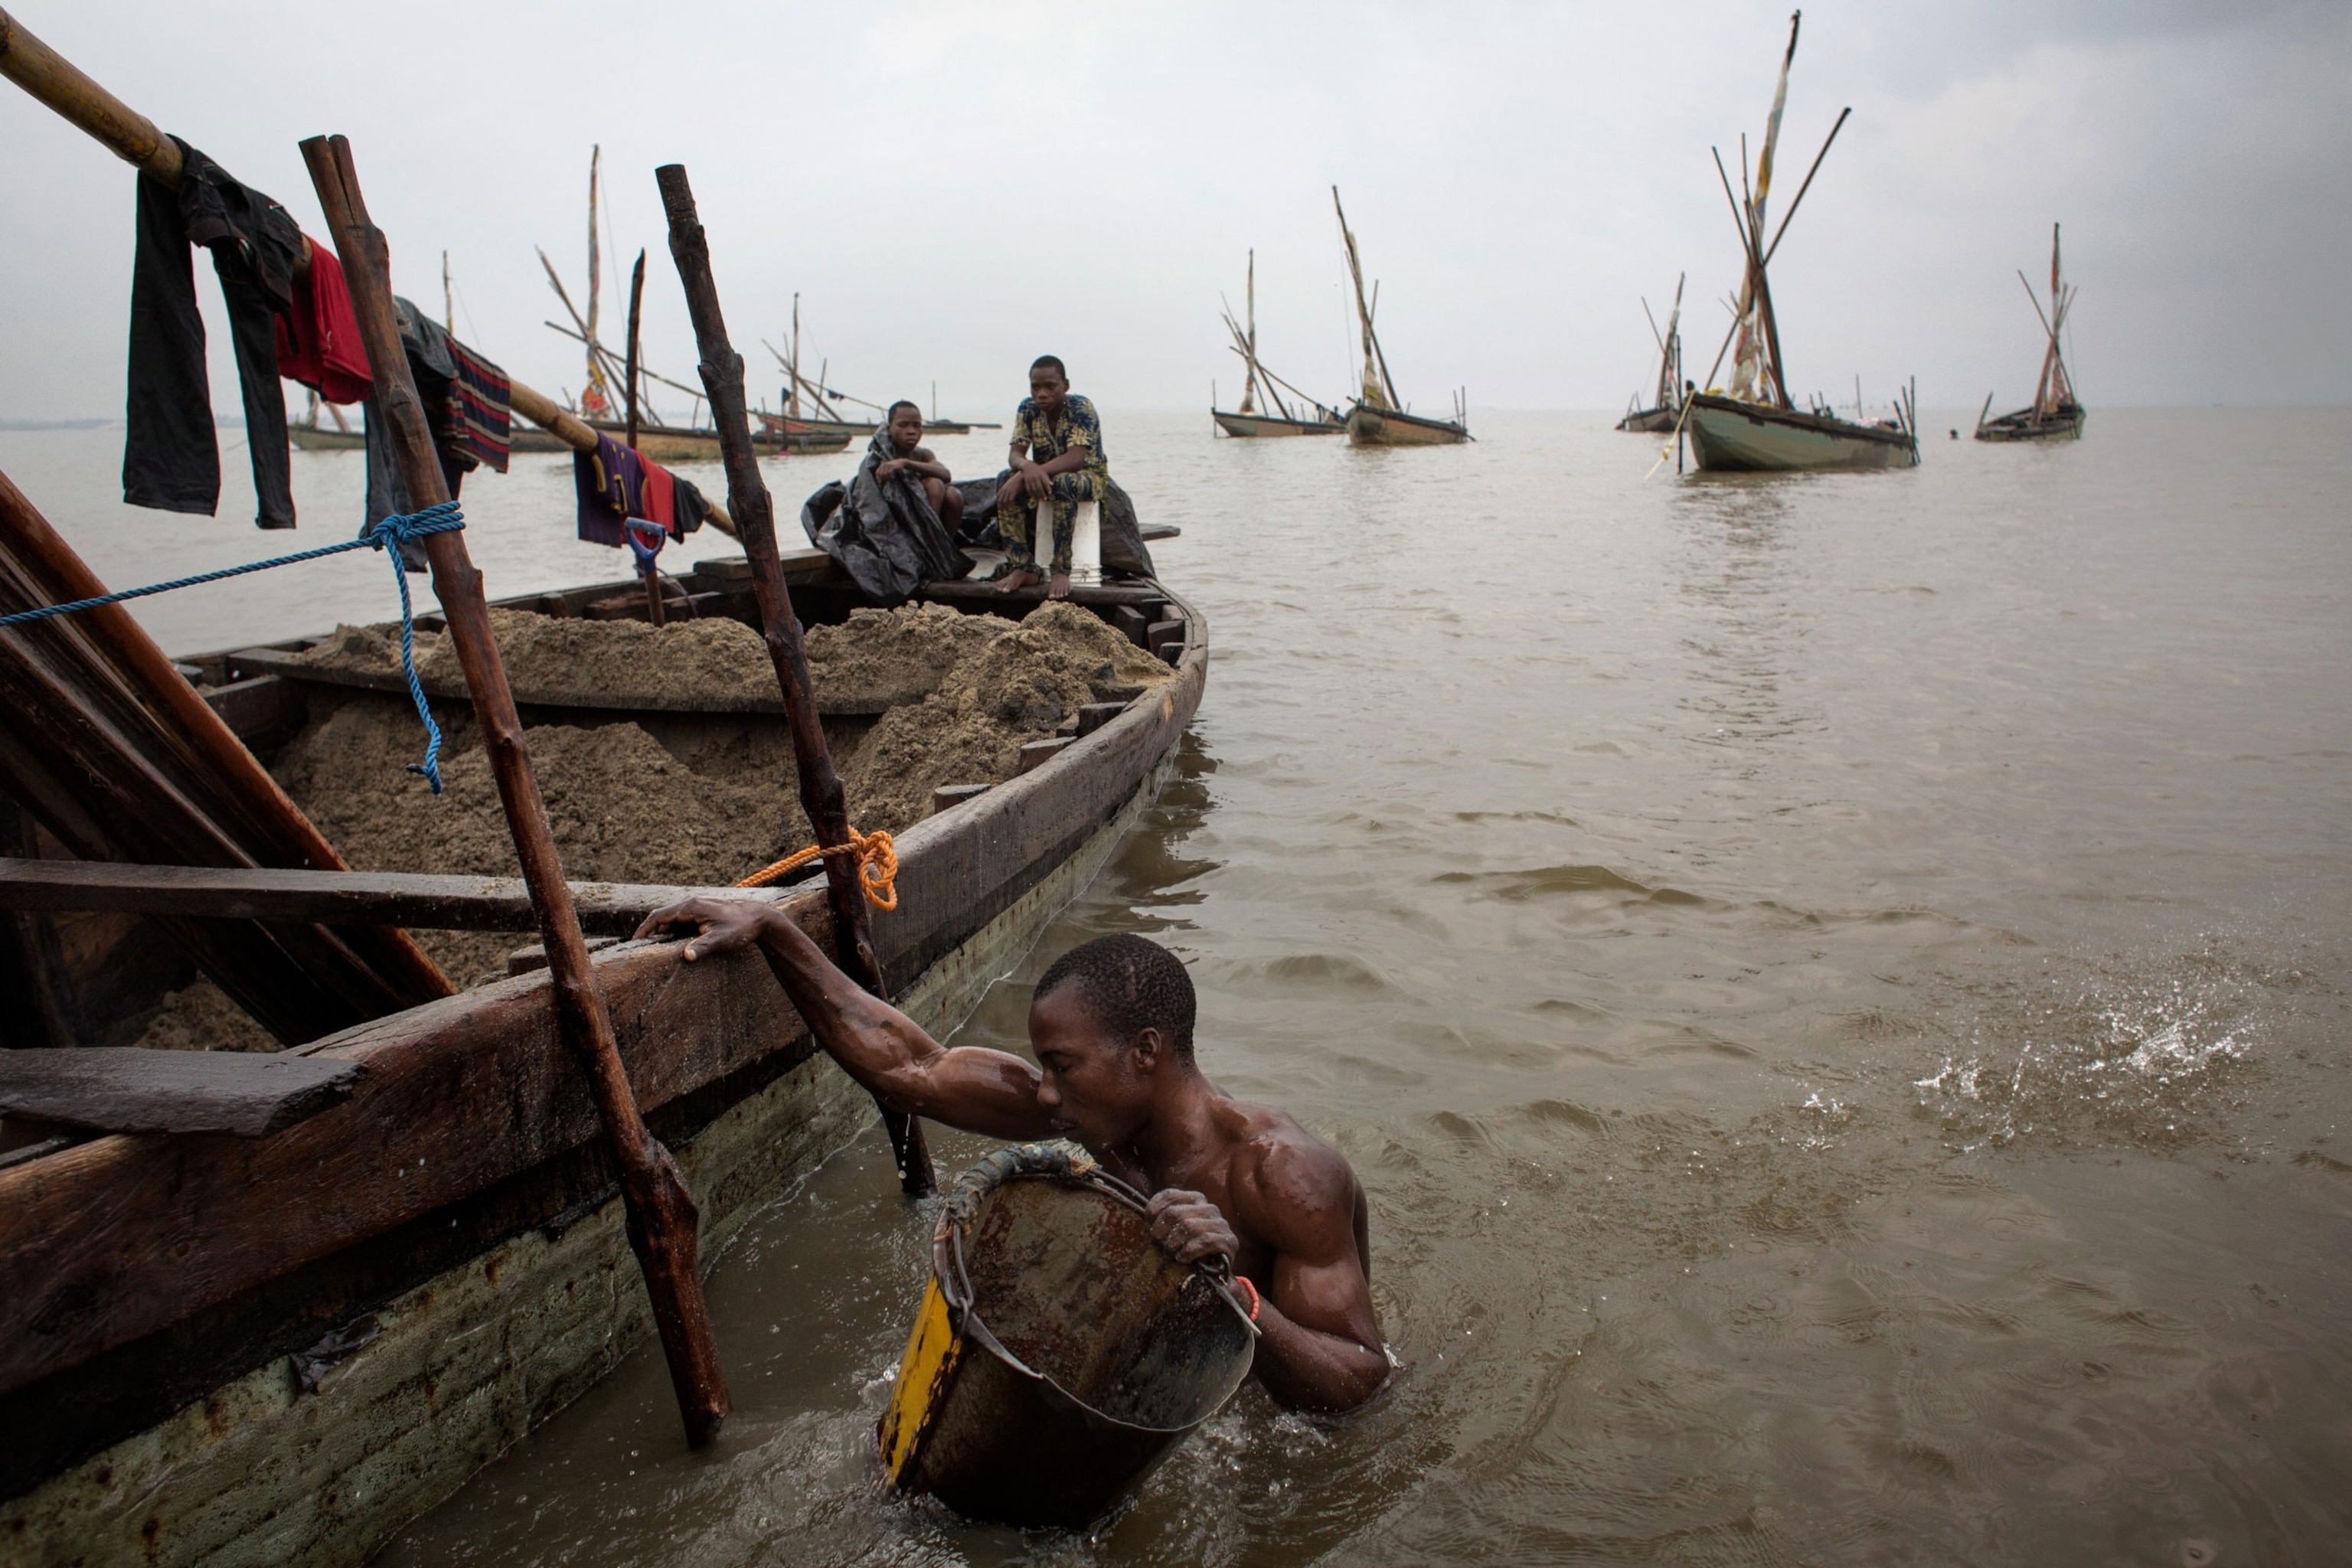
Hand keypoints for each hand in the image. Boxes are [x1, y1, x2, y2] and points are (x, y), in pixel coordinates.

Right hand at [631, 895, 772, 960]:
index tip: (634, 941)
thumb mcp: (721, 939)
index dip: (645, 928)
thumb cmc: (740, 928)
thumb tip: (686, 956)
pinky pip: (681, 921)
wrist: (759, 918)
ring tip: (649, 948)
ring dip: (660, 931)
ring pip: (672, 919)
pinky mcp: (702, 914)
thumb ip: (703, 947)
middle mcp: (691, 904)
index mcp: (691, 907)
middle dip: (649, 930)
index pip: (659, 915)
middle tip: (638, 948)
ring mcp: (697, 908)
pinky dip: (672, 931)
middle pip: (662, 916)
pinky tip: (670, 944)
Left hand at [876, 457, 906, 479]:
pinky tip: (892, 477)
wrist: (900, 462)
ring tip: (890, 479)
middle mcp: (884, 464)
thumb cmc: (893, 467)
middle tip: (887, 480)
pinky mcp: (892, 466)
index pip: (877, 472)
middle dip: (883, 478)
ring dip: (887, 478)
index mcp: (882, 465)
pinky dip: (890, 476)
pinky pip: (889, 473)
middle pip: (881, 474)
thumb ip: (883, 474)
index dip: (877, 477)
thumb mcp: (888, 469)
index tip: (879, 482)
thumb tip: (879, 481)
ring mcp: (888, 465)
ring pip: (885, 474)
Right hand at [1011, 461, 1046, 500]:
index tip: (1050, 493)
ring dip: (1037, 495)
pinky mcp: (1026, 481)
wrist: (1027, 466)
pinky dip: (1031, 493)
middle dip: (1042, 494)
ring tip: (1040, 499)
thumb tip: (1052, 485)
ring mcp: (1030, 479)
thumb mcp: (1043, 472)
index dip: (1048, 488)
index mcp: (1041, 474)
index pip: (1045, 482)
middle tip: (1045, 499)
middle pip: (1039, 487)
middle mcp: (1035, 477)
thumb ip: (1047, 478)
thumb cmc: (1038, 470)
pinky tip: (1034, 497)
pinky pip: (1028, 489)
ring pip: (1034, 489)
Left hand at [1144, 1189, 1238, 1266]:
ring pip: (1188, 1227)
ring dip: (1173, 1244)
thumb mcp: (1175, 1230)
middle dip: (1161, 1231)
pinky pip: (1204, 1241)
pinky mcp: (1229, 1241)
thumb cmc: (1190, 1247)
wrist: (1216, 1271)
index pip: (1169, 1195)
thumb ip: (1163, 1219)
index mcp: (1196, 1199)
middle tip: (1157, 1245)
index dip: (1154, 1210)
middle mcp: (1209, 1208)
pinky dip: (1188, 1251)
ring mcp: (1221, 1224)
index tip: (1148, 1225)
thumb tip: (1144, 1216)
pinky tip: (1182, 1258)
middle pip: (1175, 1213)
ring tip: (1169, 1254)